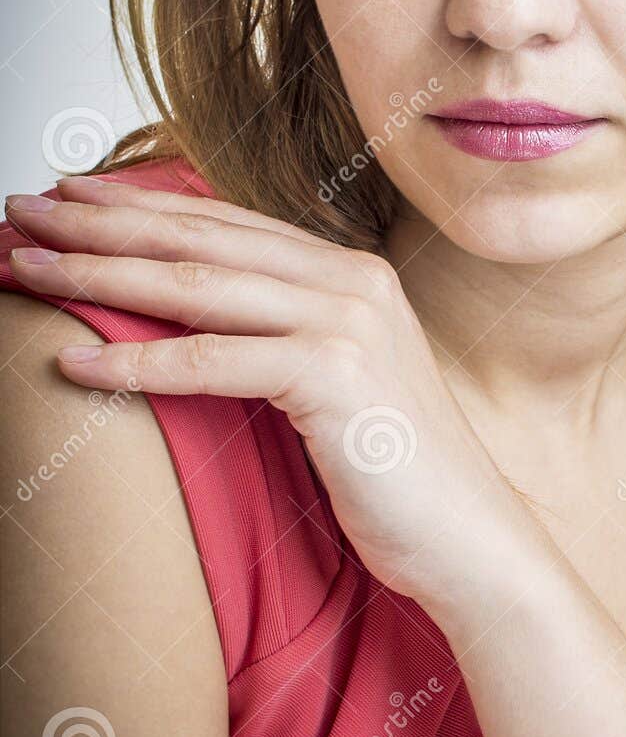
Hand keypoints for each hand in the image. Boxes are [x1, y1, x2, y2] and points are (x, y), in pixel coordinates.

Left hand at [4, 176, 535, 621]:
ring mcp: (348, 323)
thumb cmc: (394, 472)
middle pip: (199, 240)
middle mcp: (351, 281)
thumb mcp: (334, 382)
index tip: (65, 198)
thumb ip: (280, 334)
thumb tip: (190, 315)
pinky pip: (214, 361)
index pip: (223, 222)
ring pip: (196, 286)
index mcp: (350, 272)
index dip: (137, 205)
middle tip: (18, 214)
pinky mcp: (337, 376)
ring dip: (97, 275)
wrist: (469, 537)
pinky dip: (137, 362)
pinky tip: (75, 366)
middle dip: (98, 224)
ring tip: (23, 269)